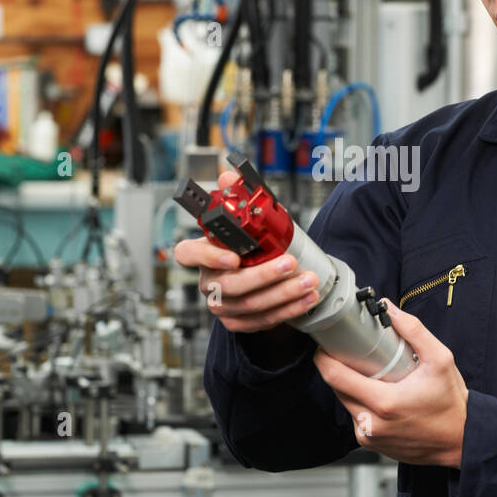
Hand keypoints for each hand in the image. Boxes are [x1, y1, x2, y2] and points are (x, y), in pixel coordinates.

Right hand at [171, 170, 321, 333]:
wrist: (263, 277)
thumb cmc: (251, 246)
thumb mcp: (247, 220)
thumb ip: (237, 197)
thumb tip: (228, 175)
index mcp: (203, 254)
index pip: (187, 254)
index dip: (207, 256)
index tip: (234, 256)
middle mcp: (208, 281)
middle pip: (229, 285)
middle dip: (263, 276)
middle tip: (290, 264)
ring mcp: (222, 305)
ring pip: (250, 304)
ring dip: (283, 293)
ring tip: (308, 280)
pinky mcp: (238, 322)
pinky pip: (263, 320)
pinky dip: (288, 309)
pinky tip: (307, 298)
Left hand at [314, 300, 468, 468]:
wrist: (460, 441)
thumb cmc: (451, 404)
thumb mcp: (440, 360)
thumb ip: (414, 331)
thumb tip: (389, 309)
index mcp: (385, 402)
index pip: (336, 377)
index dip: (324, 357)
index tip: (325, 344)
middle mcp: (372, 422)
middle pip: (336, 388)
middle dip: (337, 367)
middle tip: (349, 351)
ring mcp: (368, 436)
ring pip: (344, 402)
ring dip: (349, 385)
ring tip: (369, 373)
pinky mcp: (369, 443)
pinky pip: (355, 415)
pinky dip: (360, 402)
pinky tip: (378, 394)